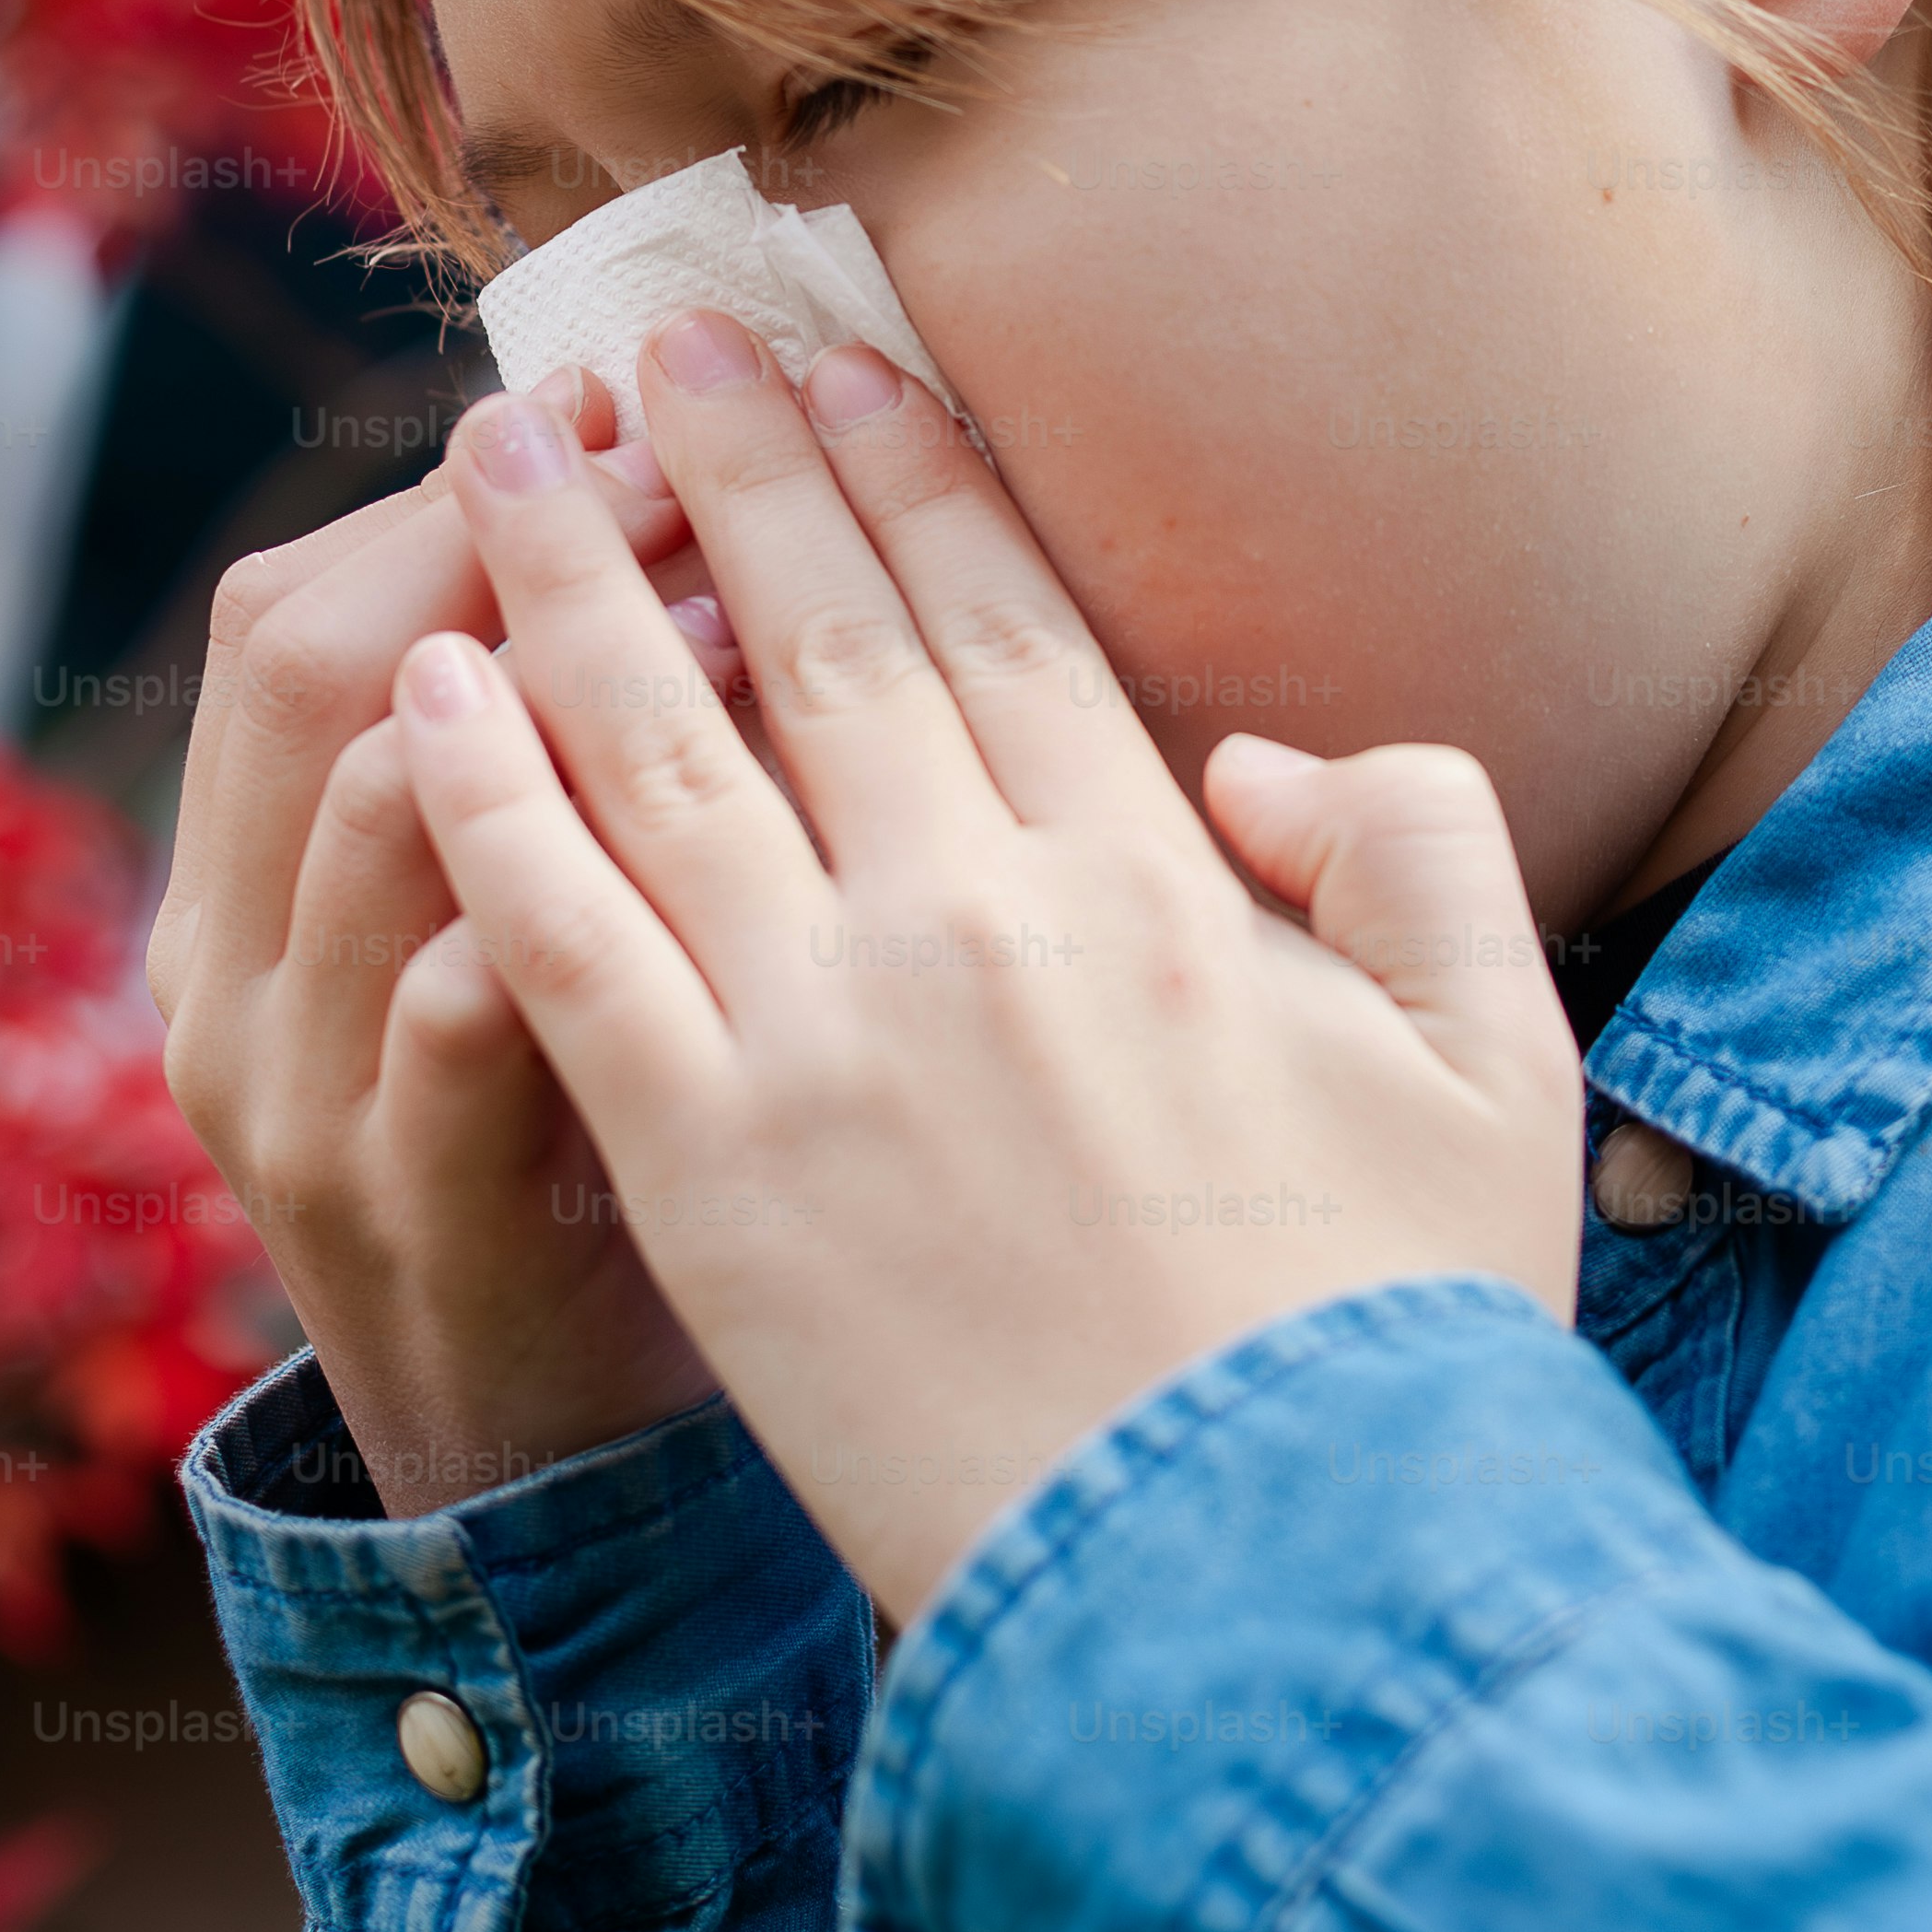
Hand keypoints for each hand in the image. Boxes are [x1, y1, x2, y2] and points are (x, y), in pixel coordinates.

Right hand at [148, 371, 752, 1518]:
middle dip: (500, 546)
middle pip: (315, 673)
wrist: (541, 1453)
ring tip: (728, 602)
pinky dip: (552, 902)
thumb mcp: (547, 915)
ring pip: (369, 822)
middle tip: (681, 457)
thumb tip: (680, 474)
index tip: (628, 394)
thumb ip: (563, 739)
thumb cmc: (587, 1123)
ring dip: (553, 690)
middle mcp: (229, 968)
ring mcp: (296, 1098)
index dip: (463, 494)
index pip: (306, 609)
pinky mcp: (406, 1213)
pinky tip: (685, 832)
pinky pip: (443, 1029)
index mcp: (244, 872)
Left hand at [392, 314, 1584, 1624]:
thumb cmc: (1398, 1341)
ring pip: (664, 749)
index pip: (1004, 624)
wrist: (1261, 1591)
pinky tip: (431, 689)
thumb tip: (1268, 758)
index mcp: (1161, 884)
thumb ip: (1412, 858)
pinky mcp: (706, 1170)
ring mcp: (826, 1040)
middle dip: (726, 468)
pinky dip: (489, 800)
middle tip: (645, 341)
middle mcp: (976, 920)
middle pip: (823, 639)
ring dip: (566, 578)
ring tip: (498, 442)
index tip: (839, 370)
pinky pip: (565, 944)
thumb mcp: (1500, 1065)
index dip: (910, 479)